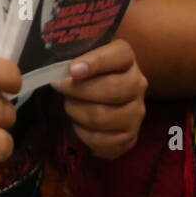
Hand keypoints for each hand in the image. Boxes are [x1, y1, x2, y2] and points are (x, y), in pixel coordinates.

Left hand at [52, 39, 146, 159]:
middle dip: (79, 90)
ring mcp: (136, 113)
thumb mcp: (84, 59)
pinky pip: (105, 141)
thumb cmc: (89, 74)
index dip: (96, 62)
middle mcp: (138, 84)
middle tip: (60, 88)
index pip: (120, 55)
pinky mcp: (130, 136)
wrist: (107, 98)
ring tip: (70, 106)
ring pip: (104, 117)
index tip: (72, 69)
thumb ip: (74, 59)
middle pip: (112, 89)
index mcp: (127, 59)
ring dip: (78, 112)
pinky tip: (79, 125)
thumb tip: (57, 71)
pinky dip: (85, 135)